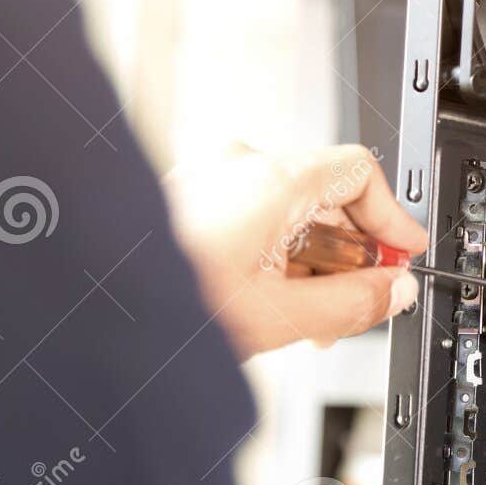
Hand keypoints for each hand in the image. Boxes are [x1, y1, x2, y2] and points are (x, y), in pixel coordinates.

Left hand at [164, 144, 427, 358]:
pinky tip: (269, 301)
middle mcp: (240, 166)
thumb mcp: (282, 318)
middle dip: (352, 252)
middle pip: (328, 194)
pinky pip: (253, 214)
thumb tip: (394, 293)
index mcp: (272, 180)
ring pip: (289, 210)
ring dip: (313, 258)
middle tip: (363, 299)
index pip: (362, 173)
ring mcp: (208, 180)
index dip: (392, 218)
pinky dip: (275, 252)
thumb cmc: (163, 308)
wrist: (82, 316)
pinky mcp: (185, 199)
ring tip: (309, 316)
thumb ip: (354, 304)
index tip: (403, 255)